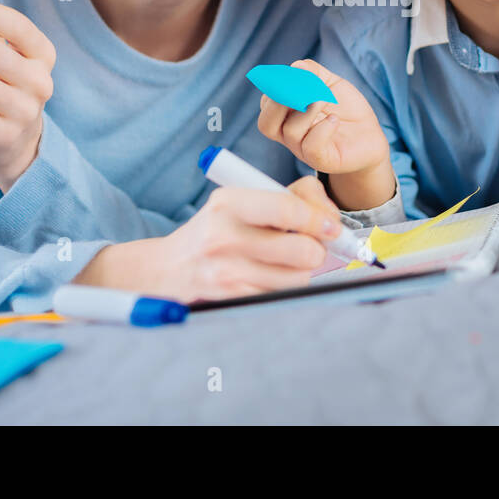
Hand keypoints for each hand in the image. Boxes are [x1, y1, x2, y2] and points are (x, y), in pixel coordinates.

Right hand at [72, 176, 342, 301]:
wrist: (165, 269)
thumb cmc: (214, 231)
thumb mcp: (238, 203)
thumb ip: (286, 198)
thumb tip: (330, 219)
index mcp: (229, 203)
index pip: (289, 208)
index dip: (320, 219)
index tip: (333, 227)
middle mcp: (224, 236)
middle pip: (303, 250)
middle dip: (316, 250)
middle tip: (309, 247)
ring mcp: (226, 272)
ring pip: (298, 278)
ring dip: (301, 272)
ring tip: (284, 263)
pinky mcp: (231, 299)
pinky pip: (280, 296)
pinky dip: (282, 288)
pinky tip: (266, 279)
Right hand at [256, 60, 393, 210]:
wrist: (370, 135)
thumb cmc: (345, 109)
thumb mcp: (330, 84)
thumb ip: (312, 72)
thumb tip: (296, 67)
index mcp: (287, 114)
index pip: (266, 103)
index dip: (275, 86)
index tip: (294, 74)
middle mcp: (290, 134)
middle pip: (266, 124)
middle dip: (277, 102)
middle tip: (298, 87)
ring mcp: (304, 149)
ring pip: (291, 131)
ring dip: (307, 110)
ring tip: (323, 99)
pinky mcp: (322, 159)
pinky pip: (312, 147)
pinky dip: (322, 129)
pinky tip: (334, 120)